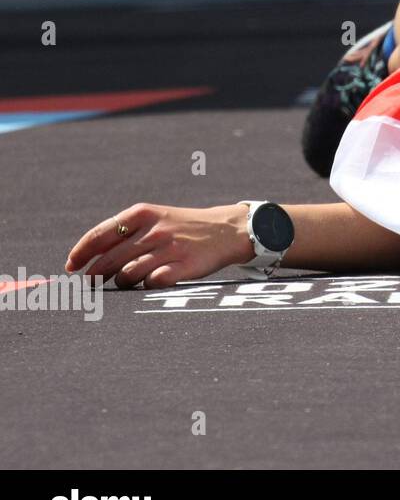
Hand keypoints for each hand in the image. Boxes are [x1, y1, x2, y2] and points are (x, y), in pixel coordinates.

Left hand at [66, 203, 252, 288]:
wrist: (227, 230)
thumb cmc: (185, 227)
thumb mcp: (156, 218)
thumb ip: (126, 232)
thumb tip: (91, 256)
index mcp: (143, 214)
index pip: (100, 235)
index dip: (81, 253)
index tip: (72, 265)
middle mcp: (154, 230)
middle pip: (110, 259)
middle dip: (96, 274)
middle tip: (92, 283)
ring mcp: (170, 248)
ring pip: (128, 274)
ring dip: (122, 282)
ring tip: (126, 282)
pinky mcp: (184, 266)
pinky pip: (152, 282)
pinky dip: (146, 285)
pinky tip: (150, 282)